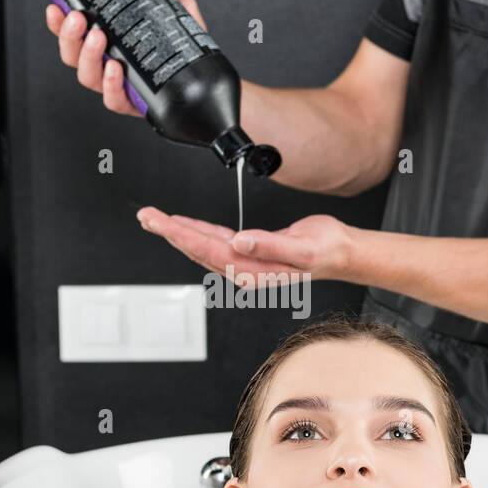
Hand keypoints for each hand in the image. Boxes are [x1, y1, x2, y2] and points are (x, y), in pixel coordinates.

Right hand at [44, 0, 207, 116]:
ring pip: (87, 77)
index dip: (58, 24)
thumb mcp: (179, 17)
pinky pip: (114, 101)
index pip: (75, 35)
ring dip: (88, 57)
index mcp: (109, 45)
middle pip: (73, 56)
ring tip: (98, 38)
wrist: (203, 85)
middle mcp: (107, 66)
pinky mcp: (133, 104)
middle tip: (79, 19)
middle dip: (69, 37)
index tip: (55, 7)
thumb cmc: (182, 53)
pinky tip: (115, 70)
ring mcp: (117, 87)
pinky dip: (111, 86)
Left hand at [135, 207, 356, 282]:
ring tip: (155, 219)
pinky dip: (196, 230)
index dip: (181, 234)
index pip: (207, 250)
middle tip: (146, 216)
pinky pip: (214, 240)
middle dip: (169, 232)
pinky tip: (183, 224)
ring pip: (201, 245)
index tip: (160, 221)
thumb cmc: (326, 250)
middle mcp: (243, 269)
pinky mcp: (248, 251)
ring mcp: (244, 262)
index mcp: (252, 271)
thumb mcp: (301, 248)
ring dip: (177, 231)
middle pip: (196, 248)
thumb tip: (239, 242)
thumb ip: (268, 246)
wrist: (341, 251)